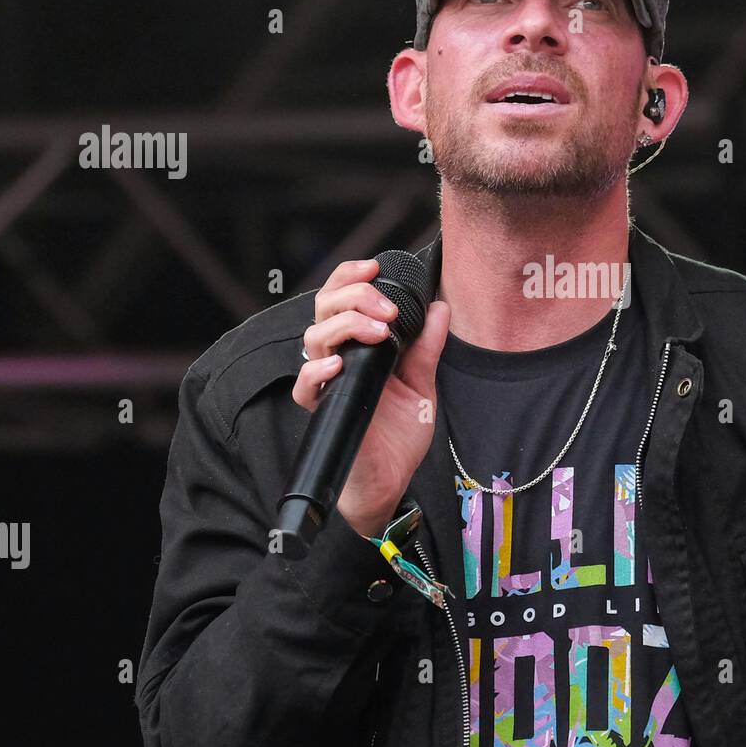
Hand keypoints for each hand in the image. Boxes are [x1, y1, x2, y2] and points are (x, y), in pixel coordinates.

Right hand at [292, 258, 450, 538]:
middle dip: (354, 296)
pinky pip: (306, 386)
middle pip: (324, 309)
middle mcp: (338, 359)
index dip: (350, 277)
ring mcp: (328, 383)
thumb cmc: (399, 433)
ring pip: (314, 338)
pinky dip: (318, 370)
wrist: (393, 479)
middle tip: (386, 308)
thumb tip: (439, 307)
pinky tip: (340, 363)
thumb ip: (427, 346)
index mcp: (358, 346)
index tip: (375, 267)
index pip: (341, 298)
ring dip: (345, 325)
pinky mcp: (324, 410)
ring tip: (377, 330)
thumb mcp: (422, 383)